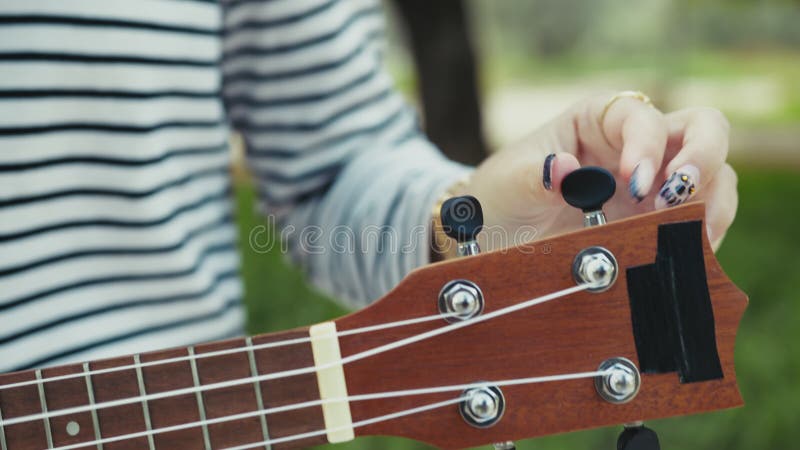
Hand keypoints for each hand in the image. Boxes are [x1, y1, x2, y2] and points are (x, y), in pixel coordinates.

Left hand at [458, 92, 736, 250]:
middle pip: (703, 131)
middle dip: (702, 160)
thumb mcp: (509, 184)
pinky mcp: (659, 222)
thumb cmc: (503, 195)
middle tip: (677, 198)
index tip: (633, 183)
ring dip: (711, 204)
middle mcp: (637, 146)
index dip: (648, 145)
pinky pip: (701, 222)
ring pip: (714, 178)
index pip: (642, 117)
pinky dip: (703, 238)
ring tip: (691, 237)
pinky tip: (689, 257)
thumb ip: (535, 176)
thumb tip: (564, 169)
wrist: (496, 239)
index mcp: (599, 120)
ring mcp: (654, 184)